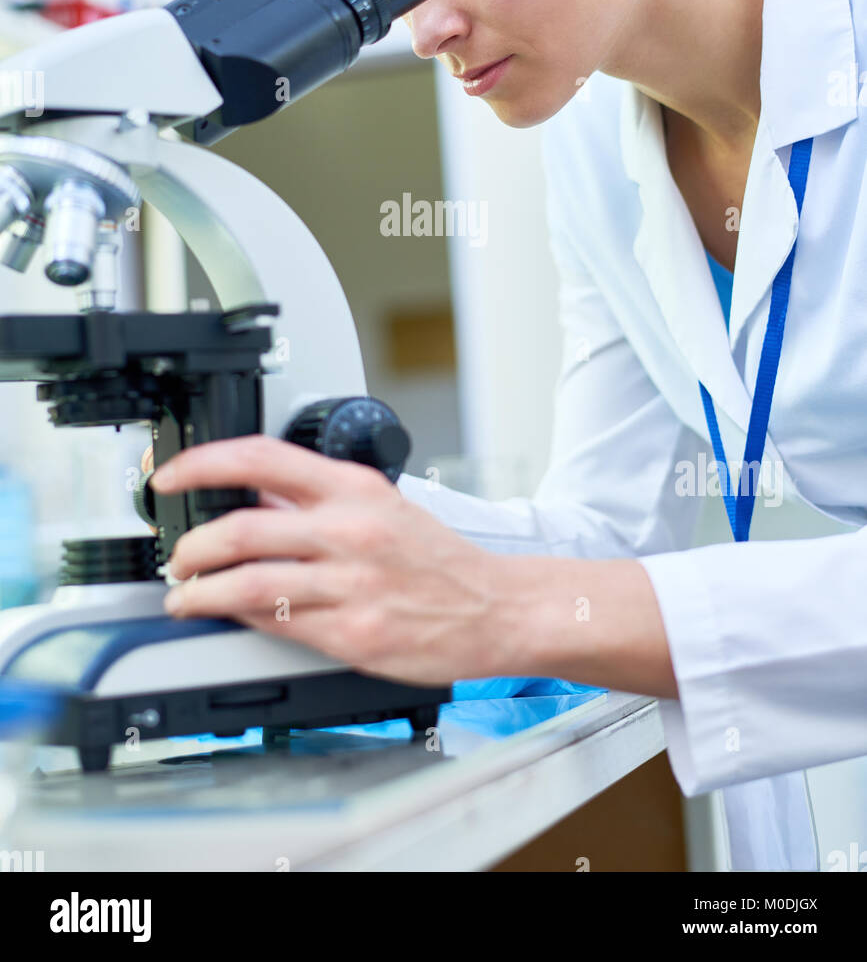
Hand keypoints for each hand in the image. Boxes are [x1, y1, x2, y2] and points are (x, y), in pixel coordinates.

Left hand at [149, 436, 506, 684]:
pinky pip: (277, 626)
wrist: (497, 607)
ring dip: (200, 594)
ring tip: (185, 596)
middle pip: (241, 529)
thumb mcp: (382, 505)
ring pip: (248, 584)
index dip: (202, 464)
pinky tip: (230, 619)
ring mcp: (351, 584)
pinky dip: (241, 621)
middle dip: (191, 547)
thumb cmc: (439, 560)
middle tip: (177, 557)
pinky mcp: (353, 634)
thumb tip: (252, 500)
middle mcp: (350, 530)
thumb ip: (318, 501)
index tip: (171, 478)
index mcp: (354, 488)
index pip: (260, 457)